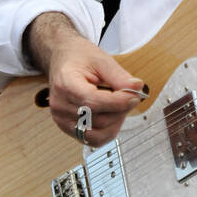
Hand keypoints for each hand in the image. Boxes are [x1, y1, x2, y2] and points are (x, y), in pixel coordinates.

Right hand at [25, 14, 144, 145]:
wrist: (63, 59)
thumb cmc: (78, 57)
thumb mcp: (101, 60)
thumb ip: (119, 77)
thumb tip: (136, 89)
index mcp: (65, 84)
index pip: (93, 102)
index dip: (118, 102)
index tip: (134, 95)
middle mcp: (60, 106)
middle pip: (97, 120)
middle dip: (120, 110)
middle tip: (131, 96)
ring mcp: (62, 120)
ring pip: (97, 134)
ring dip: (115, 122)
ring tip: (120, 105)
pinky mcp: (68, 128)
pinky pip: (93, 139)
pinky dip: (108, 130)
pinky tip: (112, 115)